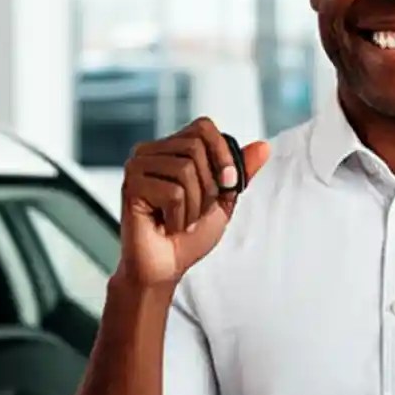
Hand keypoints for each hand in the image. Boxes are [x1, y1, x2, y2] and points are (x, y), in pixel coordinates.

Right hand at [118, 116, 269, 291]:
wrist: (166, 267)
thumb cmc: (190, 235)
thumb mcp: (224, 200)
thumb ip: (240, 172)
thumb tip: (263, 146)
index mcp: (171, 148)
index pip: (203, 127)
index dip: (221, 154)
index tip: (226, 184)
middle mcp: (150, 151)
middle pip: (195, 147)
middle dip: (208, 187)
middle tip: (195, 211)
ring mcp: (137, 166)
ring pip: (185, 170)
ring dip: (194, 207)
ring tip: (180, 221)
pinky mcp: (131, 186)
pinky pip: (173, 193)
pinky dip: (179, 217)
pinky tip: (167, 226)